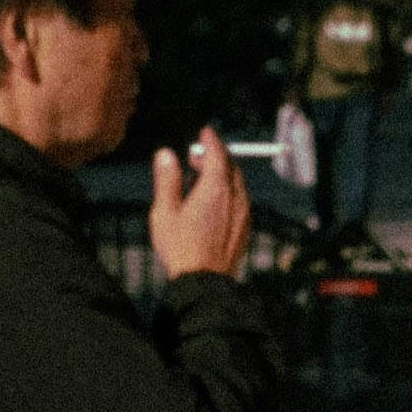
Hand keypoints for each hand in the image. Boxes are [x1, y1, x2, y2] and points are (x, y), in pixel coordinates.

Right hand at [152, 129, 249, 281]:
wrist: (204, 281)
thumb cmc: (181, 248)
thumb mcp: (165, 212)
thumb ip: (167, 180)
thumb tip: (166, 154)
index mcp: (215, 189)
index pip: (218, 154)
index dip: (212, 140)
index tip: (206, 130)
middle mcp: (235, 197)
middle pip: (230, 166)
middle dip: (215, 156)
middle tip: (195, 158)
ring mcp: (244, 212)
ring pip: (237, 182)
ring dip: (222, 174)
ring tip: (200, 181)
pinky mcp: (246, 226)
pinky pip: (240, 198)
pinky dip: (228, 190)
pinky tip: (212, 201)